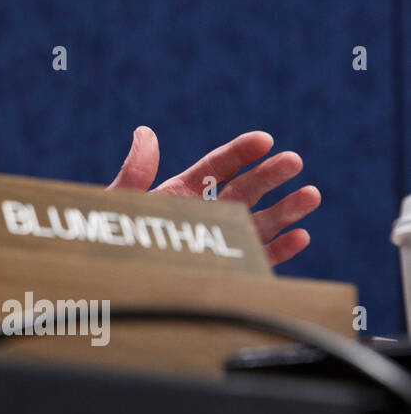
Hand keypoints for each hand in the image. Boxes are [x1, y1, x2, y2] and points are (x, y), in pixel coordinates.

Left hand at [106, 126, 320, 267]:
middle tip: (294, 161)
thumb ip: (135, 171)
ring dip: (285, 211)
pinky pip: (255, 261)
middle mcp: (203, 215)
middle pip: (244, 191)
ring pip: (257, 224)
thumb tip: (145, 133)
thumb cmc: (106, 239)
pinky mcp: (223, 272)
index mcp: (178, 193)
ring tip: (310, 195)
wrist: (103, 280)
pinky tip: (299, 236)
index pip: (216, 167)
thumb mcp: (118, 201)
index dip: (240, 153)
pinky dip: (279, 250)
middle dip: (270, 176)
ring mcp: (216, 242)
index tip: (264, 140)